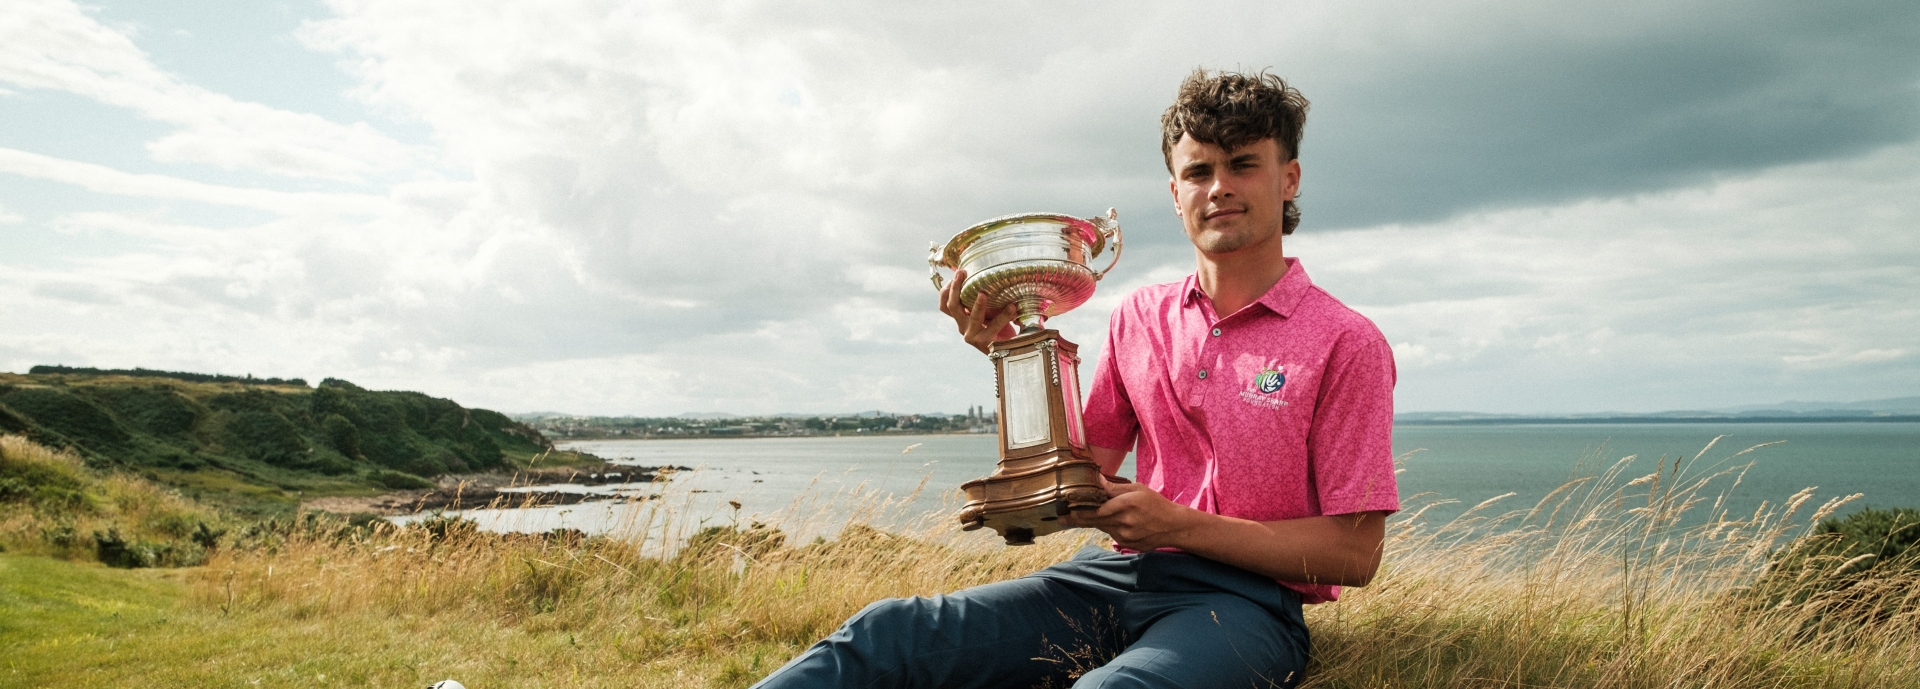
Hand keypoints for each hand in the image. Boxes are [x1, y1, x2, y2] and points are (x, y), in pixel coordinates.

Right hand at [939, 268, 1018, 353]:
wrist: (1008, 351)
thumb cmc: (999, 328)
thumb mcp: (988, 312)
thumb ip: (985, 299)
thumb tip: (991, 275)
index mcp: (961, 318)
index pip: (945, 305)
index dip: (946, 290)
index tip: (956, 274)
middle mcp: (963, 326)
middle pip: (951, 306)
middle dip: (955, 288)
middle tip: (961, 273)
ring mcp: (972, 335)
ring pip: (972, 317)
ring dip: (978, 304)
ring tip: (984, 293)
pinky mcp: (984, 342)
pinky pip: (994, 326)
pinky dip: (1004, 315)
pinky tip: (1013, 307)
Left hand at [1061, 479, 1201, 550]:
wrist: (1173, 526)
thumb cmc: (1155, 504)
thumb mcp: (1137, 489)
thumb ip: (1114, 487)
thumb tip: (1096, 479)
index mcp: (1125, 504)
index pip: (1095, 509)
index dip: (1079, 511)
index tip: (1065, 511)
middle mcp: (1124, 522)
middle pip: (1094, 521)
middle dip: (1077, 519)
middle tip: (1062, 518)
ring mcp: (1125, 536)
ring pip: (1102, 527)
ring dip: (1095, 521)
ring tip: (1083, 516)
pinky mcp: (1127, 544)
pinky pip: (1111, 534)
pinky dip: (1109, 527)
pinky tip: (1116, 522)